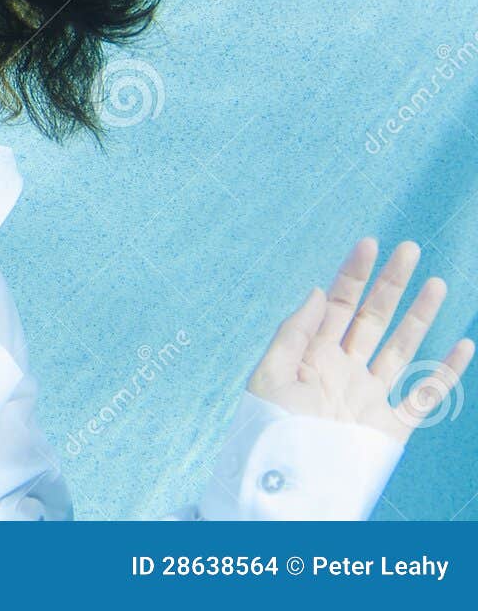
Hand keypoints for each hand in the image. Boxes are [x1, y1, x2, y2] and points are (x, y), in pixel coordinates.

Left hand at [249, 236, 473, 445]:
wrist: (289, 485)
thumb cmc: (270, 431)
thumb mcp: (270, 375)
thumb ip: (294, 333)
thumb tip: (316, 291)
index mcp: (311, 355)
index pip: (336, 306)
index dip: (352, 275)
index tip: (369, 244)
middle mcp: (343, 370)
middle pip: (372, 318)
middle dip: (389, 284)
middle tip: (408, 249)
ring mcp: (369, 396)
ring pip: (401, 348)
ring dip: (419, 316)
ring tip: (436, 283)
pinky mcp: (390, 427)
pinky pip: (424, 395)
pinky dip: (446, 372)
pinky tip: (462, 345)